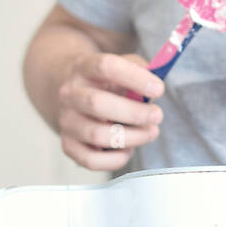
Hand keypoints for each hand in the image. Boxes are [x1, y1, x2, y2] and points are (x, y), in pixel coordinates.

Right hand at [57, 52, 163, 170]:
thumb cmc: (108, 81)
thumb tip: (155, 88)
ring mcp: (66, 121)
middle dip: (134, 113)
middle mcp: (69, 94)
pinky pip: (92, 160)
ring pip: (97, 135)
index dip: (135, 78)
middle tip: (157, 116)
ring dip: (132, 137)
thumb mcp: (123, 65)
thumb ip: (142, 71)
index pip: (106, 67)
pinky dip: (116, 159)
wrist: (77, 94)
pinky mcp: (68, 145)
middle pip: (97, 103)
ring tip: (151, 132)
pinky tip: (129, 148)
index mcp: (84, 67)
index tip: (159, 90)